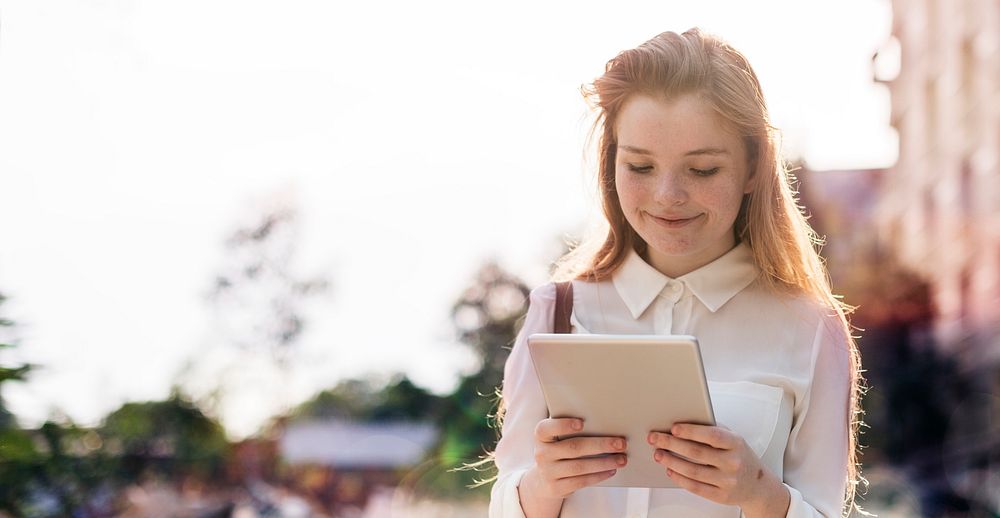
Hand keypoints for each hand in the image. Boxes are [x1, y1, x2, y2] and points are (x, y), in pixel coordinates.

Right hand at [518, 417, 627, 514]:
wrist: (544, 478)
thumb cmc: (558, 449)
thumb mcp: (557, 437)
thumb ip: (571, 428)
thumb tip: (604, 421)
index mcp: (541, 435)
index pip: (546, 428)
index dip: (563, 425)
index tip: (582, 423)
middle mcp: (541, 453)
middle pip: (573, 448)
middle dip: (600, 445)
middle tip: (621, 443)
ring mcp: (547, 472)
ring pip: (579, 467)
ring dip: (604, 463)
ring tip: (621, 459)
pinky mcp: (556, 488)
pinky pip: (581, 481)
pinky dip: (598, 476)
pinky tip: (611, 470)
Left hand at [648, 424, 789, 516]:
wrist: (757, 485)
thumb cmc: (739, 456)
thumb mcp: (733, 439)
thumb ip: (712, 430)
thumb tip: (683, 421)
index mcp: (736, 443)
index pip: (711, 435)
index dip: (690, 431)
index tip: (673, 427)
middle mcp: (733, 463)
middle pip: (696, 452)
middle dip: (671, 444)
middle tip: (655, 438)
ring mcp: (728, 481)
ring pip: (692, 471)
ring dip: (671, 461)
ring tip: (658, 454)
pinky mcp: (721, 496)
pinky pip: (695, 487)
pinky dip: (679, 478)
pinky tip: (670, 470)